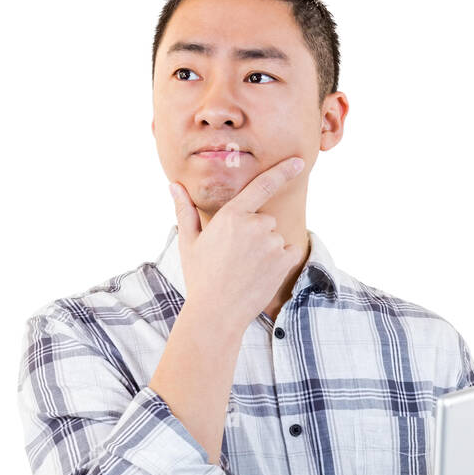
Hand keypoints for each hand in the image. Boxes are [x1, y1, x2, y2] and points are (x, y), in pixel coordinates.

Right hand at [169, 155, 306, 331]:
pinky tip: (261, 274)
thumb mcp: (189, 242)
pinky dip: (281, 261)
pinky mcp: (283, 261)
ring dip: (267, 249)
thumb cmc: (200, 277)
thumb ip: (185, 210)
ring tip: (246, 269)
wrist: (216, 313)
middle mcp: (254, 225)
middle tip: (237, 257)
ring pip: (276, 237)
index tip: (299, 162)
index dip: (283, 171)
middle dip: (257, 233)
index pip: (262, 185)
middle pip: (266, 220)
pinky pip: (289, 251)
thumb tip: (174, 185)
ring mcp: (271, 243)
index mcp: (231, 215)